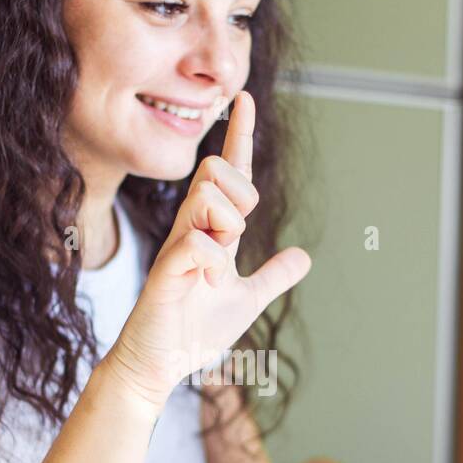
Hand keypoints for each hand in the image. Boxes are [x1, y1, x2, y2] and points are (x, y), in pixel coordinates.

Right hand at [105, 90, 311, 408]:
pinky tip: (207, 282)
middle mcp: (190, 228)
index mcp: (209, 230)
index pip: (227, 173)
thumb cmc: (192, 330)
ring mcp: (177, 246)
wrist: (160, 363)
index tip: (246, 98)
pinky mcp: (166, 270)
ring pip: (208, 197)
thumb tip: (302, 257)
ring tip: (218, 265)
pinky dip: (213, 261)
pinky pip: (198, 242)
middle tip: (236, 235)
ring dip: (227, 227)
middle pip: (215, 169)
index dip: (239, 136)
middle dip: (239, 193)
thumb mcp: (247, 299)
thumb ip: (272, 277)